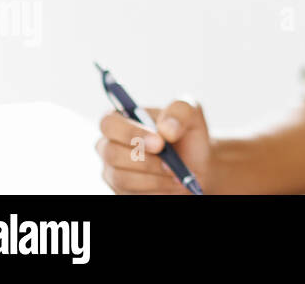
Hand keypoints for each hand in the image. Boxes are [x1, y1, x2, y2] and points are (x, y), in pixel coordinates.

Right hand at [96, 98, 213, 193]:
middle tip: (170, 163)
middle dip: (145, 160)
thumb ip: (179, 111)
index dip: (130, 133)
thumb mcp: (191, 113)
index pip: (109, 123)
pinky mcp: (120, 191)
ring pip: (122, 178)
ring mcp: (113, 171)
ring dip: (153, 178)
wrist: (195, 164)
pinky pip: (130, 194)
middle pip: (112, 154)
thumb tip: (165, 129)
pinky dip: (155, 189)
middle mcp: (110, 145)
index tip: (159, 143)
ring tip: (176, 174)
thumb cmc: (186, 134)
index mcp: (122, 119)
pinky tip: (172, 184)